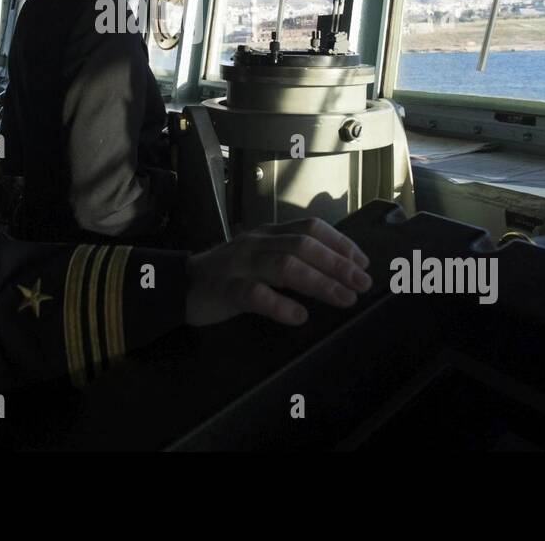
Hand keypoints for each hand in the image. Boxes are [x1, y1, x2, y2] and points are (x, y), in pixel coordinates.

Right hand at [184, 217, 370, 326]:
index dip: (340, 243)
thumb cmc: (229, 273)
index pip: (310, 227)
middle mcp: (256, 243)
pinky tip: (299, 317)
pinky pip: (256, 295)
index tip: (363, 262)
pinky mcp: (226, 289)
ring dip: (319, 282)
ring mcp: (240, 265)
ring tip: (344, 298)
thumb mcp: (260, 256)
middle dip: (337, 263)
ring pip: (284, 266)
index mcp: (268, 233)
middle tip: (362, 283)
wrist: (181, 284)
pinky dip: (280, 305)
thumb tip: (337, 271)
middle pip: (302, 245)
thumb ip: (291, 257)